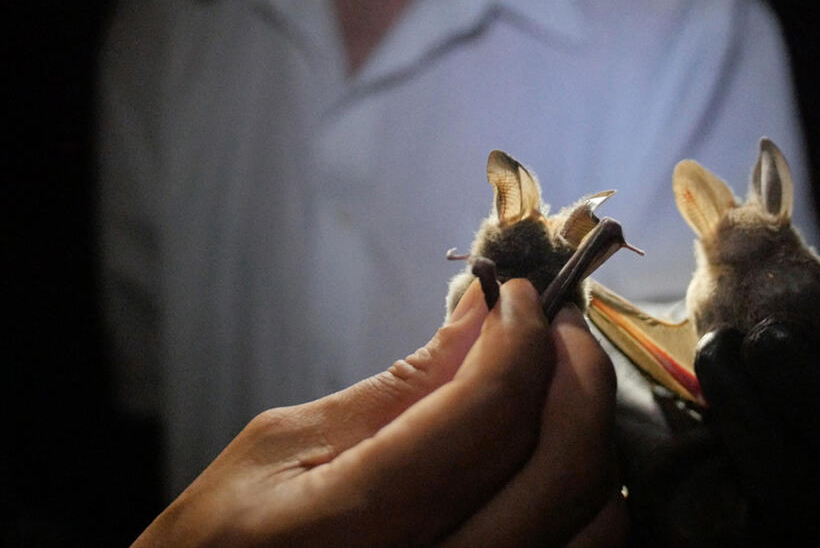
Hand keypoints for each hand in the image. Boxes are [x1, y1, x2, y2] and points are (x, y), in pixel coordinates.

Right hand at [132, 279, 625, 546]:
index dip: (520, 339)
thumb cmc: (225, 543)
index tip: (519, 296)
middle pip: (560, 469)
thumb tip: (484, 311)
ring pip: (595, 520)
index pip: (484, 419)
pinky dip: (593, 494)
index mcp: (345, 531)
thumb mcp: (284, 448)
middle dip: (577, 372)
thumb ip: (399, 388)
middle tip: (555, 326)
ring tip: (557, 380)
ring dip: (592, 430)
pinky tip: (555, 452)